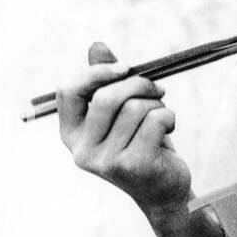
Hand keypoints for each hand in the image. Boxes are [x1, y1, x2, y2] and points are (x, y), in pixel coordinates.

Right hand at [56, 42, 191, 218]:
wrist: (163, 191)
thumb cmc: (141, 144)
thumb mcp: (121, 112)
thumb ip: (107, 81)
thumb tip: (97, 45)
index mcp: (71, 134)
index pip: (68, 90)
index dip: (96, 72)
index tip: (125, 68)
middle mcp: (81, 150)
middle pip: (107, 97)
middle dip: (138, 85)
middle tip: (158, 88)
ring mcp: (105, 161)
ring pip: (134, 108)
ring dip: (157, 104)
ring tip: (162, 116)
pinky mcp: (132, 166)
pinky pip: (154, 121)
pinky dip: (168, 117)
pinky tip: (169, 129)